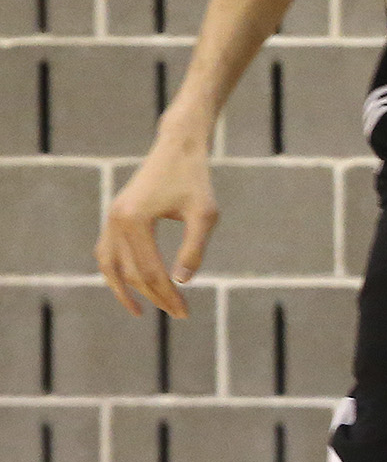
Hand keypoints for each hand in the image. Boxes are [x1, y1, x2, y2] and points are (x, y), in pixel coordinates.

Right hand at [96, 144, 217, 317]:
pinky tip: (131, 285)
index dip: (168, 295)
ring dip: (125, 289)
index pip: (150, 272)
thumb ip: (193, 249)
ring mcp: (111, 218)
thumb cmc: (195, 180)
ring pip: (110, 265)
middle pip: (132, 272)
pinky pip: (107, 252)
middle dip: (156, 296)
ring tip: (140, 310)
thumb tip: (182, 283)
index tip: (185, 313)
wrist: (177, 149)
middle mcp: (116, 220)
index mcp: (135, 221)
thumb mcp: (204, 215)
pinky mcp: (115, 215)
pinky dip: (115, 271)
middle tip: (180, 313)